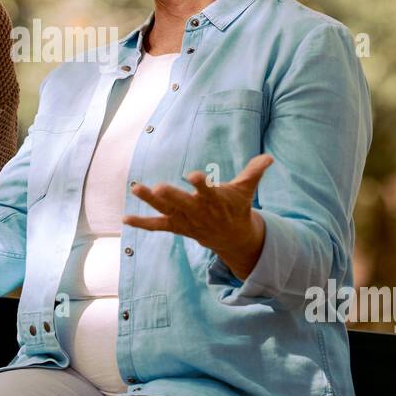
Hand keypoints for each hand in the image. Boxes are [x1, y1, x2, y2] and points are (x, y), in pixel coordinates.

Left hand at [124, 153, 274, 280]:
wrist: (233, 238)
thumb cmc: (237, 207)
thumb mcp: (247, 189)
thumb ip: (255, 172)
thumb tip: (269, 158)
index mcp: (215, 200)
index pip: (208, 191)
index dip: (201, 184)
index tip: (193, 175)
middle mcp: (198, 211)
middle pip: (183, 203)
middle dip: (171, 196)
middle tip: (158, 187)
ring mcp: (185, 220)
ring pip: (166, 210)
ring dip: (150, 201)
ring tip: (136, 188)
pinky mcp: (176, 226)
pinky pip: (157, 226)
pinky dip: (141, 223)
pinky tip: (126, 218)